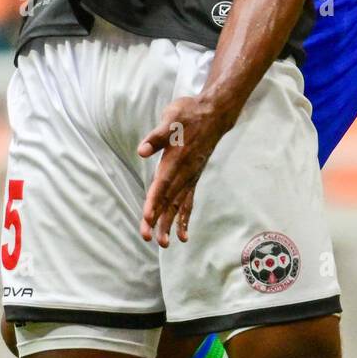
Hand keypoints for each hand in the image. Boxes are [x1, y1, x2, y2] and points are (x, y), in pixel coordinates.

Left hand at [137, 94, 234, 247]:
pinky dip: (185, 217)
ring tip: (163, 243)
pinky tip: (182, 234)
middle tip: (149, 238)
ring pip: (178, 204)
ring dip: (170, 223)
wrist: (214, 113)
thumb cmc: (189, 114)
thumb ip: (157, 137)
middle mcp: (184, 171)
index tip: (147, 218)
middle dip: (158, 219)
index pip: (162, 184)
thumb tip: (142, 150)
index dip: (154, 201)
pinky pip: (188, 201)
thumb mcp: (171, 118)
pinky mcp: (193, 177)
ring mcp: (190, 176)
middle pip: (169, 199)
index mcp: (176, 158)